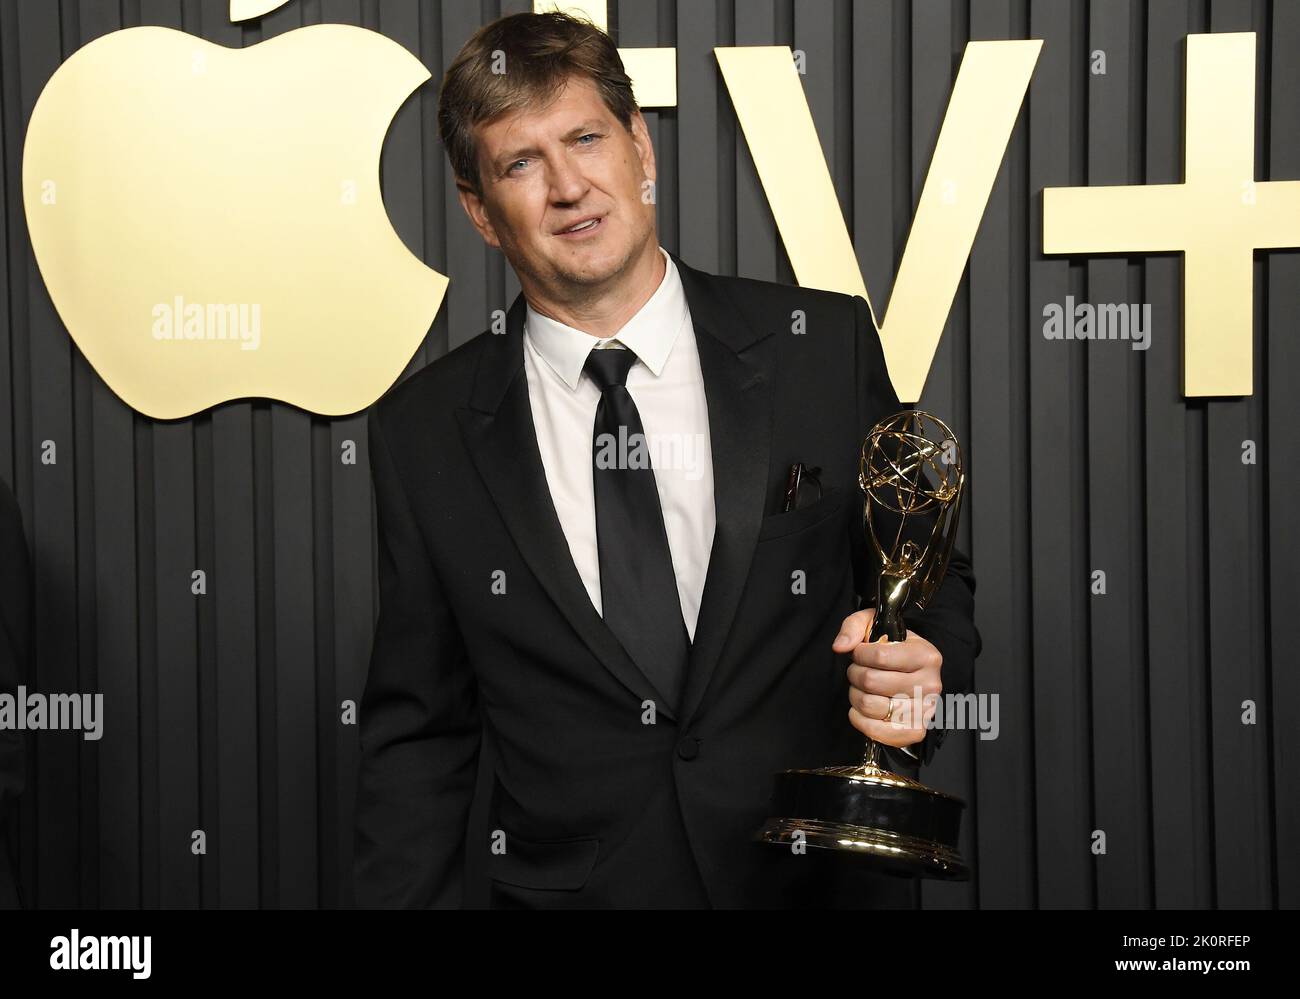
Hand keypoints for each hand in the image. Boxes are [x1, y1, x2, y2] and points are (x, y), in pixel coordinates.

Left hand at [832, 608, 941, 748]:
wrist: (910, 675)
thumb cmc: (891, 651)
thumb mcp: (874, 626)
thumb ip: (854, 627)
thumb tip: (840, 646)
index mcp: (926, 656)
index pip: (880, 656)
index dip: (860, 654)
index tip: (860, 653)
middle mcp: (930, 684)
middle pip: (871, 681)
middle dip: (855, 674)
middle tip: (860, 672)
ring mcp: (924, 711)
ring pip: (870, 705)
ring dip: (856, 696)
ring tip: (863, 689)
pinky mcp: (914, 731)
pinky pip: (876, 731)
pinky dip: (860, 720)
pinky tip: (862, 709)